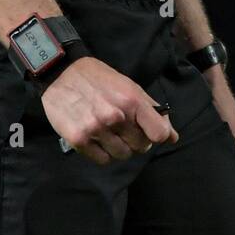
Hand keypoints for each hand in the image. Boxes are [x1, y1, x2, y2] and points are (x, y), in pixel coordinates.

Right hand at [41, 56, 178, 164]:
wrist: (61, 73)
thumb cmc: (99, 79)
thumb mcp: (129, 87)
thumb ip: (152, 111)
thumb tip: (172, 137)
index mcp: (131, 100)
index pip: (159, 133)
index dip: (156, 136)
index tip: (148, 132)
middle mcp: (115, 116)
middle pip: (140, 147)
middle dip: (135, 140)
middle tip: (123, 128)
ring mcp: (96, 129)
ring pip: (121, 155)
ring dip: (118, 147)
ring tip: (108, 132)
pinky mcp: (79, 140)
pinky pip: (102, 160)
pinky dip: (102, 153)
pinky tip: (96, 138)